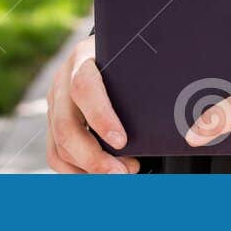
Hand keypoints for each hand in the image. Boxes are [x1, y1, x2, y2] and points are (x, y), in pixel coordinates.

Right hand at [45, 33, 140, 173]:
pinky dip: (78, 173)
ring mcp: (55, 104)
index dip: (100, 117)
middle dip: (94, 158)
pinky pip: (56, 156)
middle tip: (123, 173)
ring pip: (59, 147)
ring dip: (89, 170)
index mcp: (83, 58)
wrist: (112, 54)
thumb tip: (177, 118)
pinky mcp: (53, 123)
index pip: (84, 88)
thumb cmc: (130, 62)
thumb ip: (145, 83)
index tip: (122, 142)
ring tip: (120, 174)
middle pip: (66, 126)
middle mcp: (63, 81)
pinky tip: (103, 176)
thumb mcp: (134, 61)